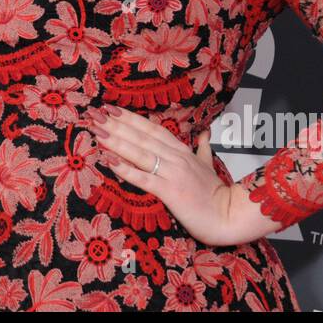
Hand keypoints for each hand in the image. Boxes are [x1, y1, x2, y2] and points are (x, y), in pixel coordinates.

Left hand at [85, 104, 243, 246]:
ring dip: (116, 141)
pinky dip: (125, 169)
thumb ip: (203, 148)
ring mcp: (172, 173)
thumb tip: (205, 133)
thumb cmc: (216, 193)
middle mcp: (175, 157)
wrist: (229, 215)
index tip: (109, 107)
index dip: (130, 118)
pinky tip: (109, 160)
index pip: (151, 128)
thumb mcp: (208, 165)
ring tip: (96, 131)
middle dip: (115, 124)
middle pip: (141, 136)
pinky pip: (144, 178)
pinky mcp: (170, 192)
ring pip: (140, 153)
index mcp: (181, 150)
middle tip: (93, 113)